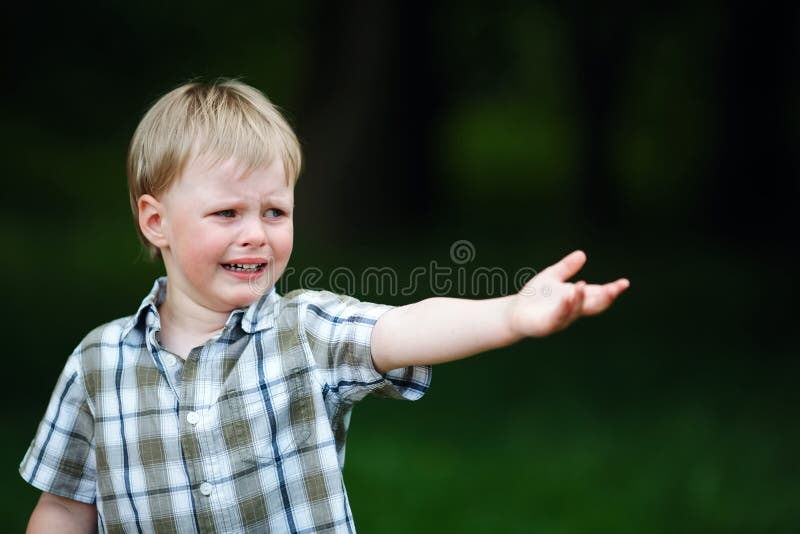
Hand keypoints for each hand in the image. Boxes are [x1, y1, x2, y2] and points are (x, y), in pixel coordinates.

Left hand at [509, 250, 628, 337]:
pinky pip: (559, 315)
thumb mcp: (551, 277)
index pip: (598, 295)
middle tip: (615, 289)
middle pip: (594, 305)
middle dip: (605, 298)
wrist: (514, 311)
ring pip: (576, 310)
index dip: (611, 290)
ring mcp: (561, 318)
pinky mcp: (548, 325)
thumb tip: (582, 254)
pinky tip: (567, 296)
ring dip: (580, 299)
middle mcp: (572, 310)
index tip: (624, 283)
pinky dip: (565, 306)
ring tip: (583, 285)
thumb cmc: (535, 296)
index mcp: (576, 298)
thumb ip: (567, 267)